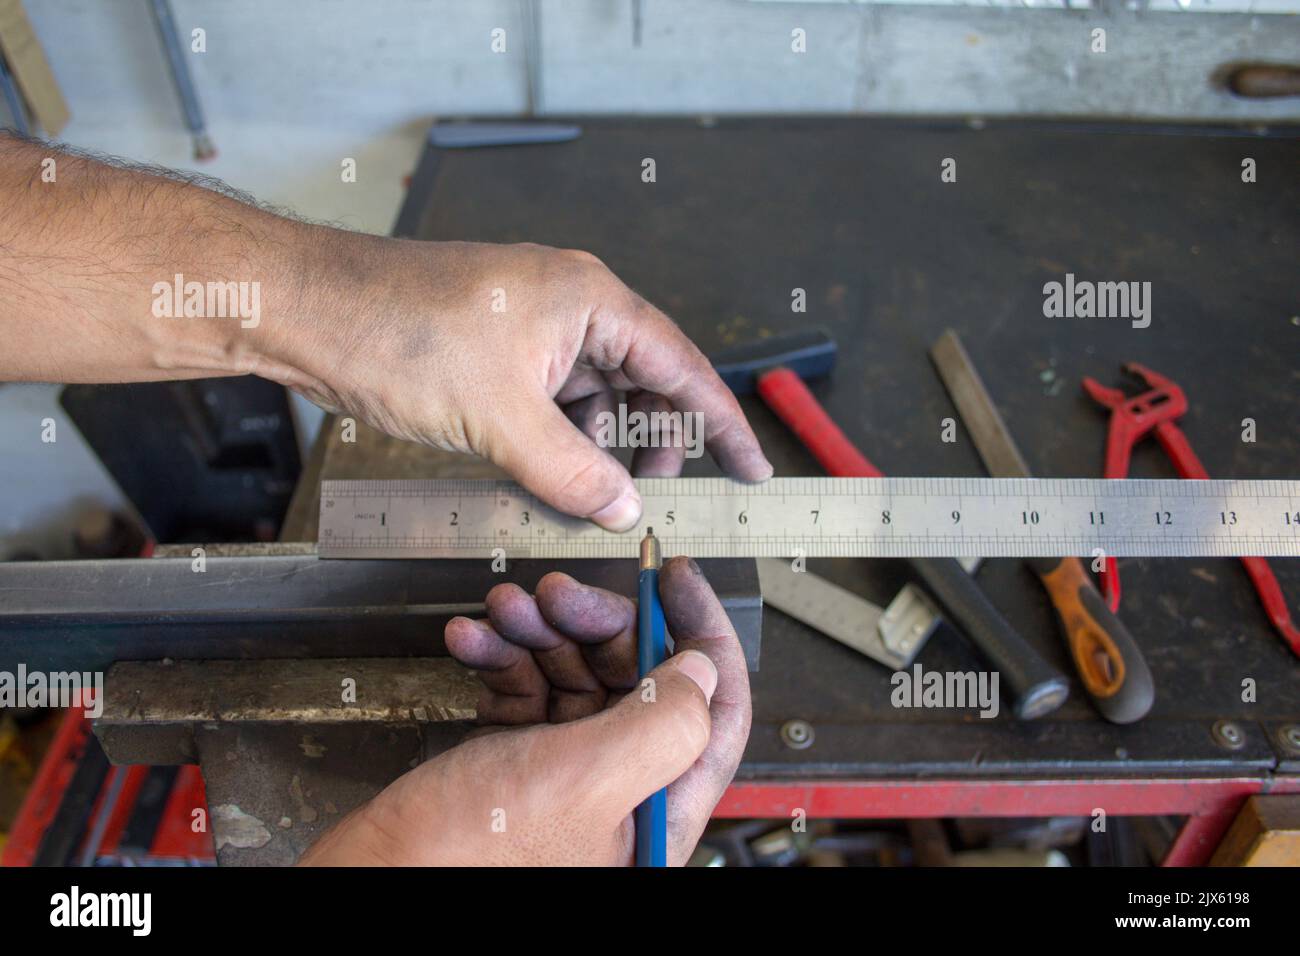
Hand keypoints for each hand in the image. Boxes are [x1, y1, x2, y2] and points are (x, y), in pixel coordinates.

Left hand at [263, 237, 771, 528]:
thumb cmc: (397, 332)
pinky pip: (551, 405)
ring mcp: (532, 329)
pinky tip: (543, 481)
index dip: (723, 424)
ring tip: (580, 500)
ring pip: (593, 402)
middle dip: (648, 448)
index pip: (683, 367)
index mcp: (591, 300)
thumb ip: (572, 471)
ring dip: (594, 454)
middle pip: (642, 386)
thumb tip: (621, 508)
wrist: (307, 311)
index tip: (752, 468)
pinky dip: (555, 446)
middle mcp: (571, 307)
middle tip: (644, 503)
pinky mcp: (498, 352)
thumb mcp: (500, 419)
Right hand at [300, 556, 750, 865]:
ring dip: (539, 633)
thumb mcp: (586, 781)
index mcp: (660, 810)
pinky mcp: (515, 762)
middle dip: (593, 624)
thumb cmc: (466, 862)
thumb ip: (662, 723)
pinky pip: (526, 691)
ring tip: (504, 611)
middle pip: (635, 679)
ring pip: (575, 676)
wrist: (370, 879)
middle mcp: (621, 792)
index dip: (701, 635)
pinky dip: (501, 658)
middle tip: (556, 593)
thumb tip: (703, 671)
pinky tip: (473, 641)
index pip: (712, 712)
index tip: (676, 579)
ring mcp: (566, 776)